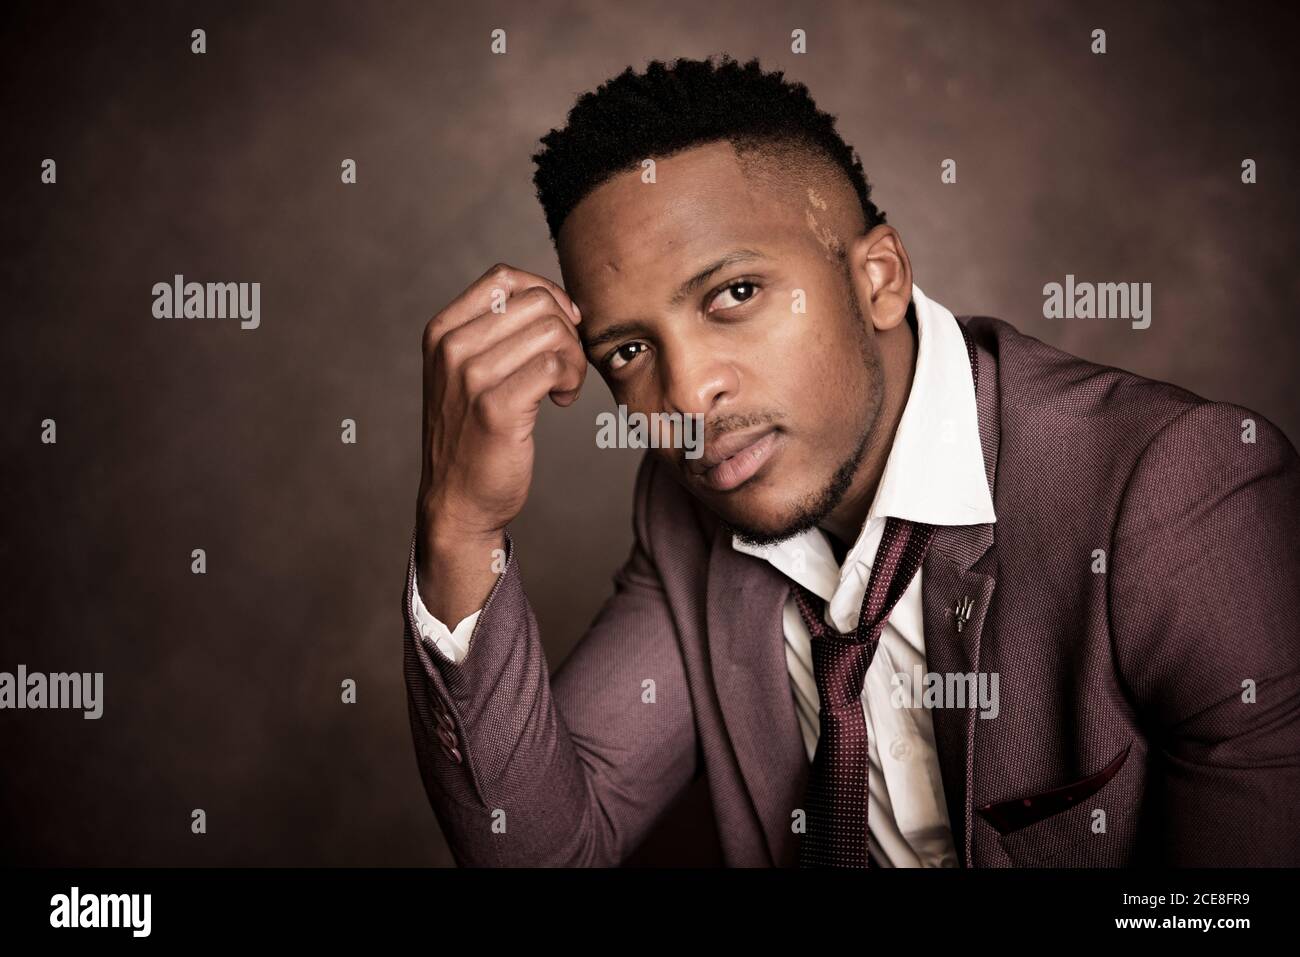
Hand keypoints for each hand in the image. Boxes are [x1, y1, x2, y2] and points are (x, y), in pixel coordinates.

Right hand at [414, 263, 585, 620]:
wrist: (456, 500)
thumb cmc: (473, 434)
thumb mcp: (467, 372)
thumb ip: (496, 332)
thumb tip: (555, 298)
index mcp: (441, 331)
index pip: (504, 278)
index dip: (546, 293)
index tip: (563, 325)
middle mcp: (450, 348)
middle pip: (536, 302)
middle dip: (567, 330)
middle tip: (566, 366)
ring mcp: (469, 377)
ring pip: (551, 332)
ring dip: (573, 359)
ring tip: (564, 386)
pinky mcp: (495, 408)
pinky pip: (553, 367)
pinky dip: (570, 380)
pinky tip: (560, 402)